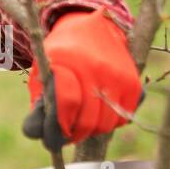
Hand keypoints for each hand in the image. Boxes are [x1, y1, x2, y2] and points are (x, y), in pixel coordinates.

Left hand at [22, 8, 142, 150]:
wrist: (93, 28)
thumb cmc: (61, 57)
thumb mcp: (42, 74)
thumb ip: (38, 105)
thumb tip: (35, 134)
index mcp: (67, 62)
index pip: (65, 106)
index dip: (55, 130)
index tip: (51, 140)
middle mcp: (96, 68)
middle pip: (87, 121)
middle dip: (73, 136)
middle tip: (65, 137)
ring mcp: (118, 76)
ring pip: (106, 124)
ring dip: (91, 132)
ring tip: (80, 124)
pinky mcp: (134, 84)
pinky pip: (123, 118)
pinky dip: (109, 123)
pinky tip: (98, 113)